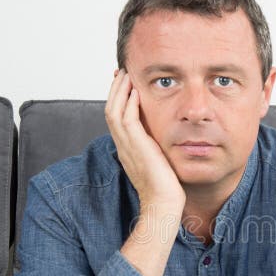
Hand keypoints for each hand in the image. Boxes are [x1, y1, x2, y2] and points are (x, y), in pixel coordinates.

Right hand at [105, 68, 185, 207]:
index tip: (123, 84)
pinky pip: (127, 119)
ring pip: (114, 111)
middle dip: (115, 89)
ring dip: (120, 91)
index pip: (116, 118)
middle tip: (121, 72)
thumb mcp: (158, 161)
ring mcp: (127, 146)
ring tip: (127, 74)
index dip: (117, 99)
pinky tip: (136, 91)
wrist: (163, 204)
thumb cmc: (165, 187)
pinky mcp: (137, 147)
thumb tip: (163, 137)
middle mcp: (123, 146)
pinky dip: (129, 103)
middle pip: (110, 110)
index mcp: (126, 149)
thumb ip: (156, 147)